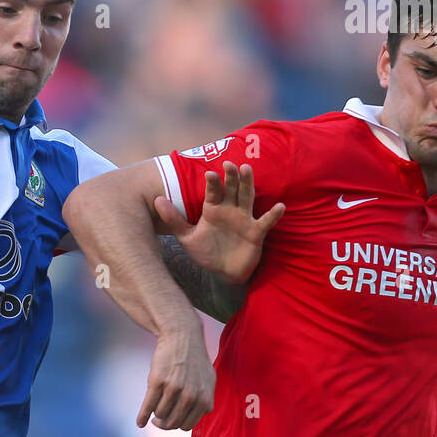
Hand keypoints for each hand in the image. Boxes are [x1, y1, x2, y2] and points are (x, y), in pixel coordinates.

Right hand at [138, 320, 214, 430]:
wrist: (182, 336)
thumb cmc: (194, 359)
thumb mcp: (208, 381)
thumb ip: (204, 401)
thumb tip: (195, 418)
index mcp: (204, 399)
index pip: (187, 425)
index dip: (176, 425)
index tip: (170, 421)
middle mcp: (191, 396)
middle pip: (172, 423)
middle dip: (164, 423)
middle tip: (159, 420)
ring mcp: (174, 389)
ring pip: (160, 414)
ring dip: (156, 414)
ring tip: (156, 407)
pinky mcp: (158, 382)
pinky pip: (148, 406)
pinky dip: (142, 417)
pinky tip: (140, 422)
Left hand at [154, 162, 284, 284]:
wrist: (223, 272)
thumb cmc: (205, 252)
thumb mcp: (186, 238)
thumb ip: (174, 220)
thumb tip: (156, 200)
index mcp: (213, 209)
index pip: (213, 192)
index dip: (213, 183)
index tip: (210, 174)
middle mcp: (229, 209)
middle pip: (232, 188)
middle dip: (231, 177)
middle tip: (230, 164)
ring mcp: (244, 219)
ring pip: (248, 197)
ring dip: (248, 184)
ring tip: (247, 170)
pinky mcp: (256, 232)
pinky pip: (266, 221)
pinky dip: (273, 215)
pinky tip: (279, 206)